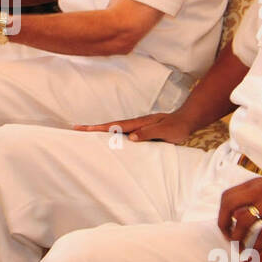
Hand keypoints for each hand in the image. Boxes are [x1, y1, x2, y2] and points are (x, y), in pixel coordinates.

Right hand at [75, 111, 191, 143]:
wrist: (186, 121)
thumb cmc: (177, 127)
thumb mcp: (165, 131)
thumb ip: (149, 133)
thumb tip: (131, 137)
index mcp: (138, 124)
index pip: (114, 126)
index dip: (98, 128)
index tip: (83, 129)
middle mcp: (134, 124)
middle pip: (110, 126)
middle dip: (92, 128)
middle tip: (75, 129)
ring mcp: (136, 128)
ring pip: (115, 130)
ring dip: (100, 132)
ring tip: (85, 135)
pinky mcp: (140, 132)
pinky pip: (122, 134)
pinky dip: (111, 136)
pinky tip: (107, 141)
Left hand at [217, 177, 261, 250]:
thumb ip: (256, 196)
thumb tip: (238, 214)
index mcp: (256, 184)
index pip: (227, 196)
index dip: (222, 213)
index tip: (226, 226)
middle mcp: (260, 191)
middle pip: (228, 205)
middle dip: (223, 224)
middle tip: (228, 238)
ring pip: (243, 221)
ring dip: (238, 238)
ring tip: (240, 249)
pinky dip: (257, 247)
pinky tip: (256, 254)